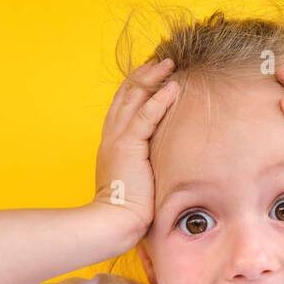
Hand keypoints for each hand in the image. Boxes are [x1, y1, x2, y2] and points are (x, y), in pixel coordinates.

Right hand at [92, 57, 180, 236]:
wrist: (114, 221)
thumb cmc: (126, 209)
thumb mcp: (135, 180)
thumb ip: (143, 165)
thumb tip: (159, 165)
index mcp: (111, 143)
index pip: (123, 107)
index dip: (136, 89)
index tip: (152, 76)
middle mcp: (111, 136)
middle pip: (125, 95)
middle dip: (144, 75)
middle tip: (161, 61)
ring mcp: (117, 138)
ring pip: (134, 98)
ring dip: (152, 78)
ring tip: (169, 65)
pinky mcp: (128, 145)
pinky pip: (146, 115)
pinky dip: (160, 99)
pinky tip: (173, 86)